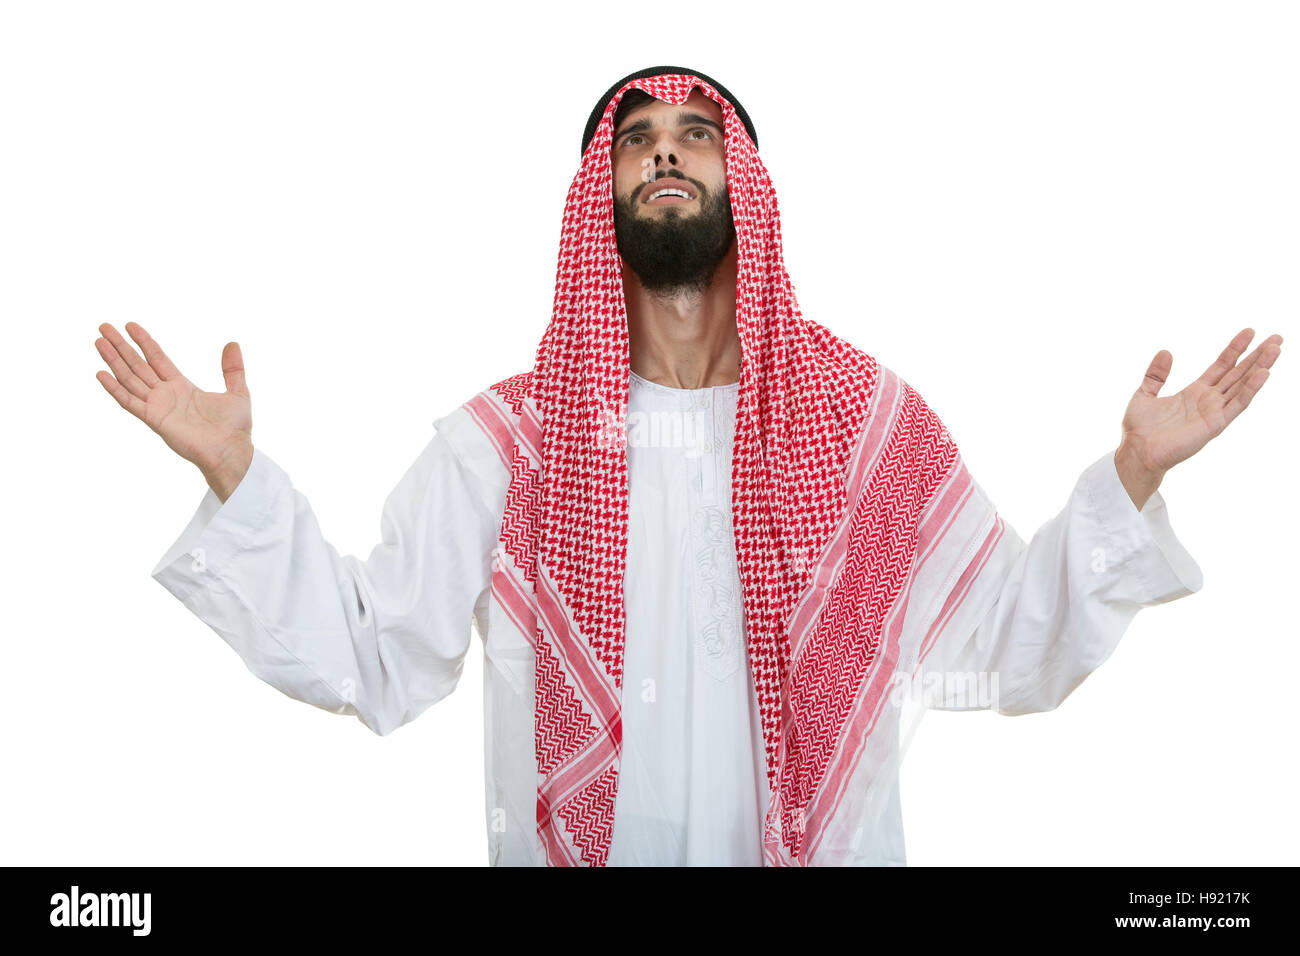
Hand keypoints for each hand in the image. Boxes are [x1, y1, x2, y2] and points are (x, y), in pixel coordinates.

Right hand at [95, 322, 253, 501]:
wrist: (232, 452)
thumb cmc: (235, 428)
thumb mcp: (238, 392)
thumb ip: (233, 368)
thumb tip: (233, 343)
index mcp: (182, 387)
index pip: (157, 358)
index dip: (144, 342)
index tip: (130, 325)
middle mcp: (166, 395)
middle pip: (138, 365)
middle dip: (121, 346)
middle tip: (104, 327)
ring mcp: (158, 407)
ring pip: (129, 379)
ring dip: (113, 361)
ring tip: (98, 342)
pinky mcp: (154, 420)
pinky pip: (129, 402)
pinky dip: (114, 389)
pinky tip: (101, 374)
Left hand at [1114, 327, 1281, 509]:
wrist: (1136, 452)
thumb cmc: (1139, 430)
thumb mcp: (1144, 394)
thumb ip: (1156, 374)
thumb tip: (1165, 351)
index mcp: (1195, 392)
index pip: (1221, 365)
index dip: (1235, 349)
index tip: (1250, 331)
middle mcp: (1208, 401)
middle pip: (1238, 373)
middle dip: (1257, 355)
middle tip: (1277, 337)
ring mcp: (1214, 412)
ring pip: (1242, 385)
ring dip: (1260, 367)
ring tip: (1276, 349)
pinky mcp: (1215, 424)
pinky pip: (1237, 404)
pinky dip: (1251, 389)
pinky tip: (1264, 373)